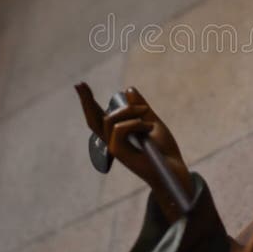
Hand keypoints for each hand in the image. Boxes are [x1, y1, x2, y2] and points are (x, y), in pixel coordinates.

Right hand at [75, 83, 193, 220]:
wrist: (172, 167)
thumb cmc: (163, 149)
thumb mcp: (152, 122)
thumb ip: (140, 108)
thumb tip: (128, 90)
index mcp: (119, 133)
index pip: (99, 115)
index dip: (88, 101)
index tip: (79, 85)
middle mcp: (113, 140)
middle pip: (93, 119)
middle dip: (85, 101)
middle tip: (79, 84)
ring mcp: (114, 146)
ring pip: (110, 119)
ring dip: (130, 111)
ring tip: (147, 114)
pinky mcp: (118, 152)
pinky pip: (118, 129)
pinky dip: (133, 123)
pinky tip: (148, 127)